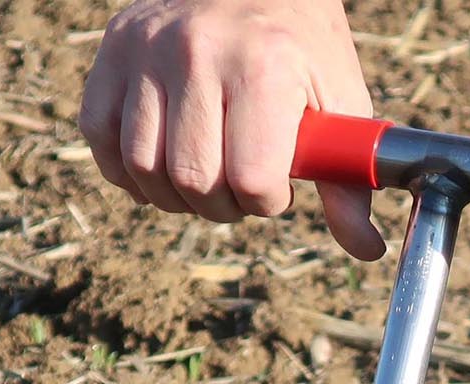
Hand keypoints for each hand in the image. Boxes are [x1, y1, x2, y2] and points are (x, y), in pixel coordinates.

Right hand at [78, 0, 384, 258]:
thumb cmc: (302, 50)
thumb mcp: (340, 105)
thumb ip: (348, 181)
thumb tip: (367, 250)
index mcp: (264, 66)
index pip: (252, 181)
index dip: (267, 200)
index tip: (277, 183)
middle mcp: (198, 50)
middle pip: (194, 182)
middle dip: (222, 204)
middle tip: (239, 182)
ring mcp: (148, 46)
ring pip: (144, 169)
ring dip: (176, 194)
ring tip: (204, 171)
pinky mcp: (114, 49)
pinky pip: (102, 140)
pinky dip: (129, 170)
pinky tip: (162, 162)